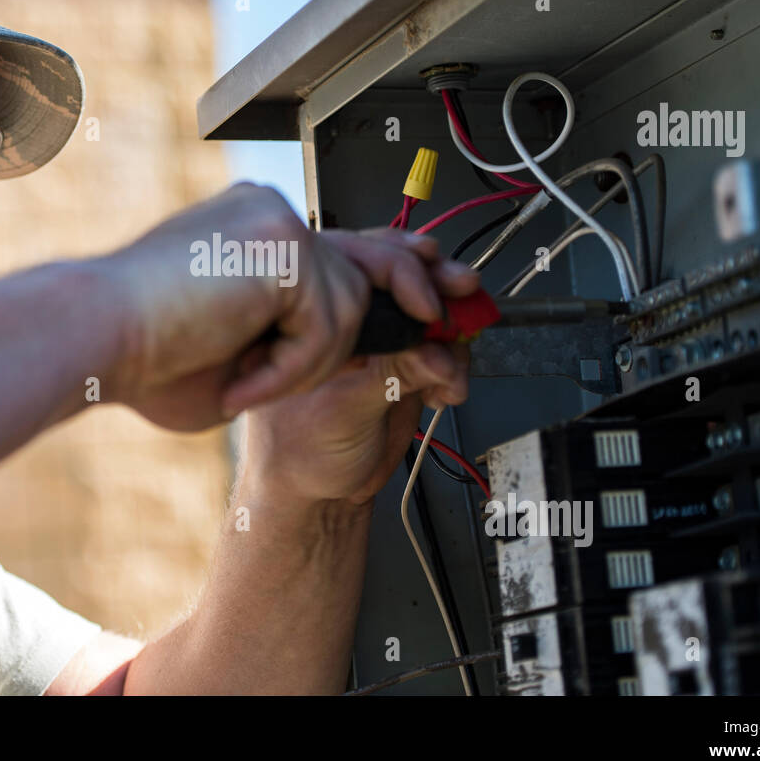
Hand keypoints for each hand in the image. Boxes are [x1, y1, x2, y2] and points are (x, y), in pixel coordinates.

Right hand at [99, 184, 449, 430]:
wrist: (94, 342)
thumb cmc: (142, 359)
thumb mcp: (238, 355)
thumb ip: (286, 340)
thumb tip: (334, 355)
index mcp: (253, 231)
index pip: (342, 246)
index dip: (395, 269)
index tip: (437, 292)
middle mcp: (269, 215)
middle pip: (374, 254)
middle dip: (421, 292)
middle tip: (449, 320)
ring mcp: (276, 222)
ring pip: (350, 303)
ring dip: (307, 366)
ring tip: (246, 386)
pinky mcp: (281, 244)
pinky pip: (328, 322)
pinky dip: (291, 369)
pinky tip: (243, 381)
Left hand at [238, 231, 480, 507]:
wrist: (316, 496)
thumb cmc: (296, 454)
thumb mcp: (340, 412)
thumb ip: (388, 377)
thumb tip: (432, 351)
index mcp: (306, 313)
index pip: (355, 264)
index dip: (398, 270)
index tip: (429, 302)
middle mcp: (341, 316)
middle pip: (398, 274)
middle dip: (436, 287)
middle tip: (463, 297)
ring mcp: (376, 337)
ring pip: (427, 307)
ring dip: (452, 333)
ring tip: (451, 372)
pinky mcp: (403, 360)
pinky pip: (442, 345)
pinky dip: (456, 361)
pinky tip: (449, 387)